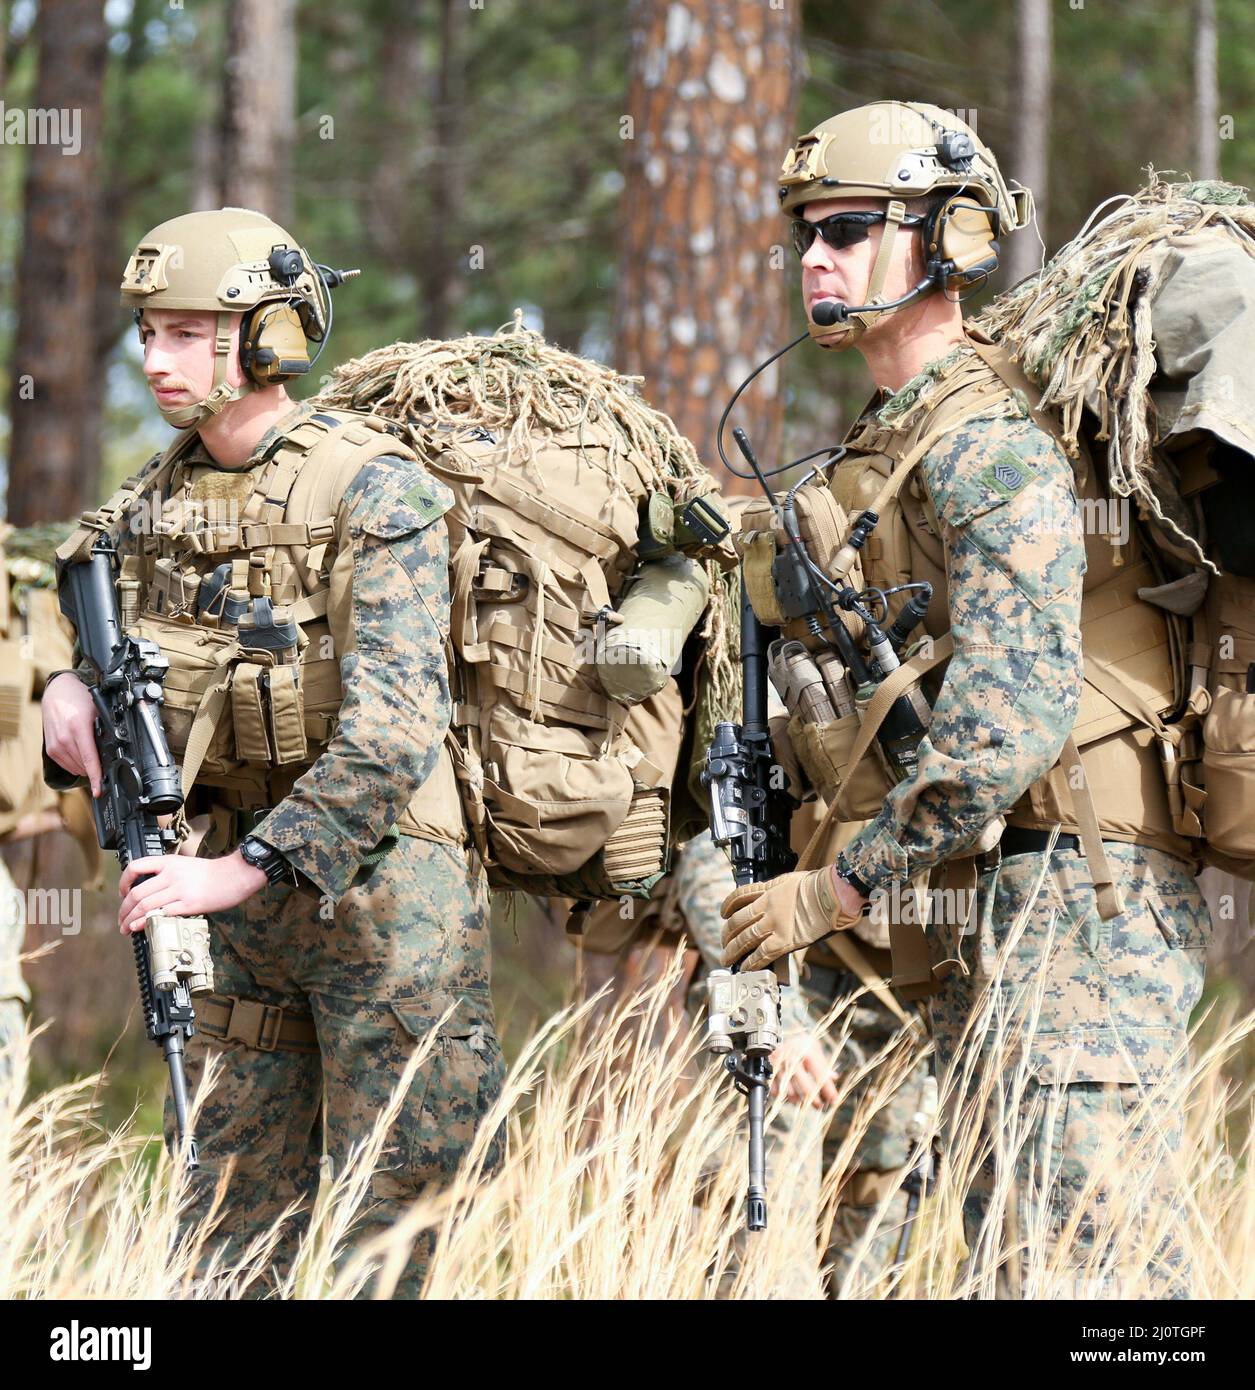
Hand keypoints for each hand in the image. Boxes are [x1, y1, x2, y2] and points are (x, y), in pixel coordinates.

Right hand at [42, 673, 102, 796]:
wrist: (57, 691)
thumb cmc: (79, 699)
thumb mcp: (97, 712)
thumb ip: (104, 730)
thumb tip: (114, 750)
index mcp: (78, 729)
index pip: (89, 759)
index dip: (96, 777)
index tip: (99, 789)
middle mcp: (64, 739)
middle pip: (83, 766)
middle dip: (96, 769)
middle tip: (105, 763)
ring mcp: (55, 745)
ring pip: (75, 767)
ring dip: (86, 768)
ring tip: (93, 756)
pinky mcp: (50, 749)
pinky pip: (66, 765)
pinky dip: (77, 765)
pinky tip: (83, 757)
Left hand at [118, 851, 267, 933]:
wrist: (236, 874)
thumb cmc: (214, 873)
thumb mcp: (186, 865)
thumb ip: (167, 875)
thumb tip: (150, 893)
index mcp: (169, 862)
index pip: (136, 867)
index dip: (123, 882)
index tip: (122, 894)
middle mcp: (171, 874)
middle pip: (137, 893)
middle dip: (124, 910)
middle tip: (121, 919)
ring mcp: (180, 889)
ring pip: (145, 905)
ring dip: (130, 919)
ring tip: (126, 928)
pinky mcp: (189, 904)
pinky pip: (161, 914)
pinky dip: (146, 922)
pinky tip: (140, 928)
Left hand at [721, 865, 865, 971]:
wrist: (831, 893)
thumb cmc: (817, 885)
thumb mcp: (788, 881)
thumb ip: (776, 890)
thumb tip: (771, 895)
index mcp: (767, 891)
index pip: (738, 897)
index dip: (727, 906)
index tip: (723, 913)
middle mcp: (765, 908)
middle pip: (737, 922)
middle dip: (727, 934)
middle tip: (724, 941)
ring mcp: (773, 925)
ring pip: (744, 939)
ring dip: (732, 951)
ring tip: (727, 958)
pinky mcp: (784, 940)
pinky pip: (761, 954)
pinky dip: (751, 962)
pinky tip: (745, 967)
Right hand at [772, 1032, 838, 1107]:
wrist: (776, 1035)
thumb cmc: (800, 1045)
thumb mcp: (814, 1048)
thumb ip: (823, 1064)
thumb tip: (834, 1078)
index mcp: (805, 1051)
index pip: (819, 1074)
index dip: (828, 1089)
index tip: (834, 1100)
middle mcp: (791, 1058)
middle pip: (805, 1085)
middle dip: (814, 1099)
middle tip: (820, 1106)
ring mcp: (779, 1065)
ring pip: (789, 1091)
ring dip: (798, 1100)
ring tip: (804, 1103)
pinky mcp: (769, 1071)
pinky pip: (776, 1091)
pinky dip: (784, 1096)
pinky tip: (791, 1097)